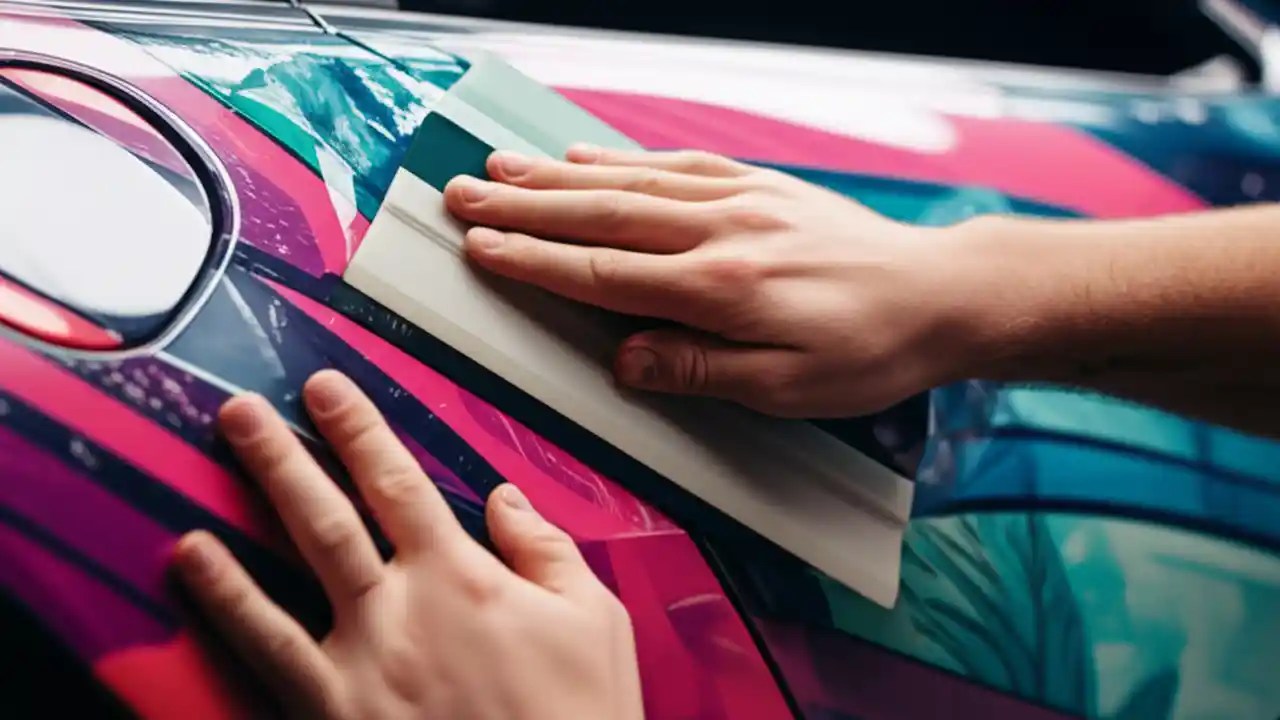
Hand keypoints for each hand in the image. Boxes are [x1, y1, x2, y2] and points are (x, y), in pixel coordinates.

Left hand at [171, 370, 643, 719]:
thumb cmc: (581, 717)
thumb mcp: (594, 620)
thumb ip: (546, 550)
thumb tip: (505, 500)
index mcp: (462, 578)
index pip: (398, 482)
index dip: (358, 429)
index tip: (325, 391)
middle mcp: (401, 612)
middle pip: (327, 516)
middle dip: (282, 456)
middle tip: (243, 412)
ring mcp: (360, 667)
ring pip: (282, 580)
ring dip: (240, 524)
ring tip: (201, 487)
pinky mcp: (335, 716)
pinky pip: (268, 656)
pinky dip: (227, 611)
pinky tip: (197, 576)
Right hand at [444, 146, 976, 416]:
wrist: (940, 293)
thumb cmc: (867, 352)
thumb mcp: (788, 388)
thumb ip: (699, 370)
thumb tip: (622, 360)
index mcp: (719, 289)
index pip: (603, 272)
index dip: (534, 261)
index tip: (478, 248)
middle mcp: (720, 231)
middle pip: (601, 214)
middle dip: (521, 207)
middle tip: (458, 195)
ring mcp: (739, 199)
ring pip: (628, 182)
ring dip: (556, 175)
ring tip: (498, 168)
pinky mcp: (758, 185)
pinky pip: (675, 165)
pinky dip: (622, 158)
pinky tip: (584, 154)